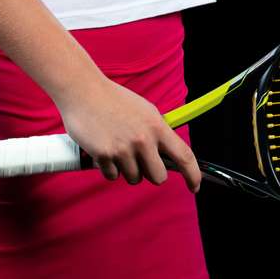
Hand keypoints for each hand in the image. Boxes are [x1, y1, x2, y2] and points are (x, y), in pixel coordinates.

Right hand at [55, 74, 202, 191]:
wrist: (84, 91)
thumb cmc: (114, 100)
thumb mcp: (145, 111)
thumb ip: (157, 131)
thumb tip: (168, 152)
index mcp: (157, 126)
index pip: (184, 155)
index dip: (193, 174)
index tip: (195, 187)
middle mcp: (143, 140)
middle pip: (158, 177)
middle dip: (151, 174)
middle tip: (141, 162)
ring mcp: (123, 149)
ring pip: (134, 178)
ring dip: (127, 170)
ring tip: (118, 148)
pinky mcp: (104, 156)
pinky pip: (113, 176)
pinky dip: (109, 168)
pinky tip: (104, 150)